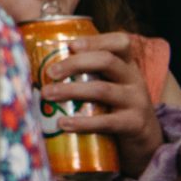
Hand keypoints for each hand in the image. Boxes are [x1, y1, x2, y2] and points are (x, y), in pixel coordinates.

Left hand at [41, 34, 162, 177]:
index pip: (120, 43)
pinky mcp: (134, 124)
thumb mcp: (108, 84)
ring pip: (102, 89)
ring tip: (46, 95)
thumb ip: (85, 74)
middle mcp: (133, 79)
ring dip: (71, 90)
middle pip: (107, 61)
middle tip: (50, 73)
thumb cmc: (115, 106)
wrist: (144, 140)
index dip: (96, 40)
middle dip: (74, 64)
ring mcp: (136, 101)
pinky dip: (83, 122)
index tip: (70, 45)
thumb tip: (36, 70)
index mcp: (126, 65)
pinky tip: (64, 123)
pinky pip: (107, 121)